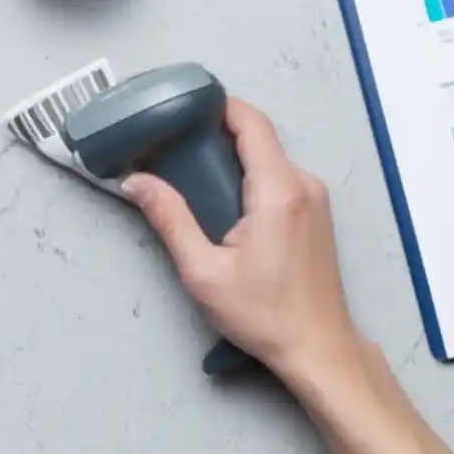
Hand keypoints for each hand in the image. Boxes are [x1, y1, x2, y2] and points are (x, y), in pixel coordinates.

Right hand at [122, 99, 361, 376]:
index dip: (218, 106)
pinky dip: (253, 181)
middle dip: (217, 138)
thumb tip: (136, 182)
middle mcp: (304, 184)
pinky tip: (228, 206)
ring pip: (270, 159)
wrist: (317, 347)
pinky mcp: (317, 214)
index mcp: (278, 190)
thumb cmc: (264, 315)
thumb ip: (169, 219)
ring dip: (235, 162)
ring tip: (196, 183)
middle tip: (177, 151)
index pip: (251, 122)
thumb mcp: (204, 271)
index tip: (185, 109)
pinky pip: (281, 179)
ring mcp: (316, 198)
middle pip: (258, 138)